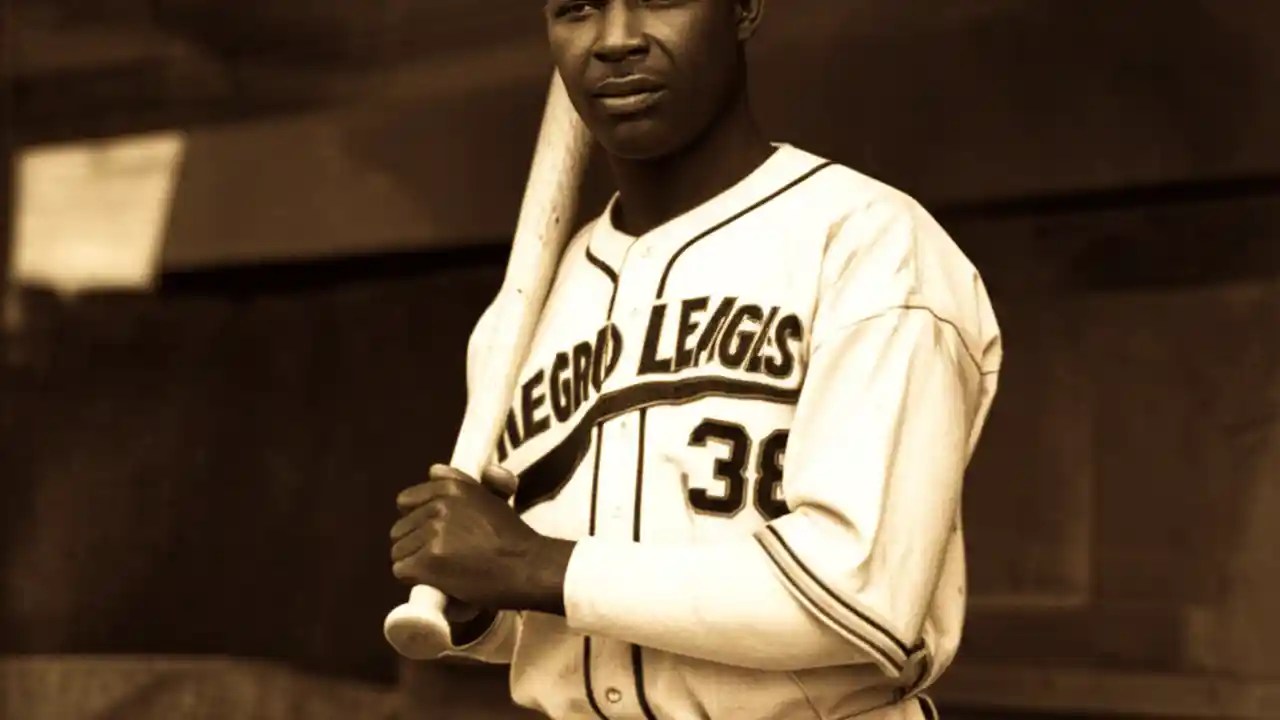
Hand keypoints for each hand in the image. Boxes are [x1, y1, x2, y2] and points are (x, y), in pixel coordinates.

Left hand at [390, 464, 573, 614]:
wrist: (527, 567)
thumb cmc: (513, 536)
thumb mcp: (490, 498)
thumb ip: (462, 482)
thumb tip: (433, 469)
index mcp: (450, 488)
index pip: (406, 501)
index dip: (416, 520)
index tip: (432, 533)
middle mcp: (438, 506)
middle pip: (400, 529)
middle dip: (414, 544)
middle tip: (439, 556)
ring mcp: (432, 534)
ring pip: (398, 552)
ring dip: (415, 563)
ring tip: (440, 570)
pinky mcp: (428, 561)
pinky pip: (401, 570)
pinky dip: (414, 580)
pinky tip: (435, 581)